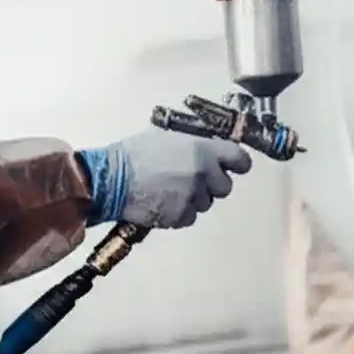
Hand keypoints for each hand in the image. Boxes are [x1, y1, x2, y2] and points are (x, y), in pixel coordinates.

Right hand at [79, 128, 251, 228]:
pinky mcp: (181, 218)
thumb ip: (194, 140)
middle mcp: (204, 175)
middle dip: (213, 184)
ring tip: (171, 190)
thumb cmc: (136, 152)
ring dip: (195, 198)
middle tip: (194, 179)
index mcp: (204, 151)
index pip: (241, 159)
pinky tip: (164, 202)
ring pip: (207, 203)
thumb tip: (210, 142)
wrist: (111, 180)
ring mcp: (194, 198)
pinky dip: (181, 212)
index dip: (238, 163)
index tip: (233, 165)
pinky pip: (190, 217)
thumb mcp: (168, 134)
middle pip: (226, 186)